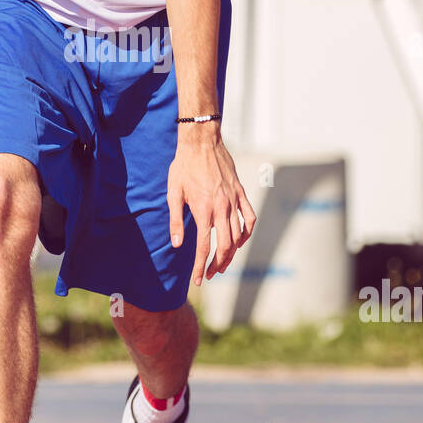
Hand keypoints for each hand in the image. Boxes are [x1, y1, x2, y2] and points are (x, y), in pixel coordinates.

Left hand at [168, 129, 255, 286]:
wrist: (201, 142)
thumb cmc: (183, 166)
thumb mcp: (173, 193)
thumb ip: (177, 221)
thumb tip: (177, 244)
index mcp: (203, 209)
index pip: (204, 246)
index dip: (200, 267)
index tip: (197, 280)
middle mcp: (222, 207)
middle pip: (225, 246)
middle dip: (217, 265)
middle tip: (209, 274)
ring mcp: (234, 200)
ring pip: (238, 235)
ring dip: (231, 253)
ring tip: (222, 263)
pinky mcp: (241, 193)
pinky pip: (250, 217)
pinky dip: (247, 233)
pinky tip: (240, 241)